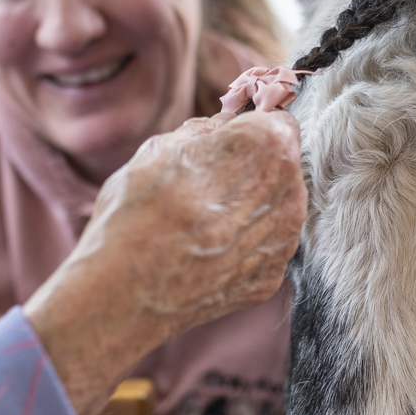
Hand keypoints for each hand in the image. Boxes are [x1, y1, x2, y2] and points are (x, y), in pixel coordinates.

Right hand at [27, 111, 304, 414]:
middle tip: (203, 183)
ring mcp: (284, 241)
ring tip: (200, 220)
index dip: (248, 128)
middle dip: (250, 168)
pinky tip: (205, 251)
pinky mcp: (272, 279)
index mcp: (268, 146)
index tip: (226, 140)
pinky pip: (262, 248)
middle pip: (279, 166)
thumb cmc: (137, 212)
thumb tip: (223, 127)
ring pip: (274, 208)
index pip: (277, 120)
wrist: (125, 294)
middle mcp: (290, 192)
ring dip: (247, 207)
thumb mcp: (161, 147)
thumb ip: (206, 129)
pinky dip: (240, 246)